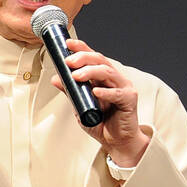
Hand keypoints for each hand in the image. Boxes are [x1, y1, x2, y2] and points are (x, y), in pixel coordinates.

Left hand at [49, 38, 146, 162]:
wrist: (116, 141)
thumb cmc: (101, 122)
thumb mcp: (80, 106)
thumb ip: (71, 92)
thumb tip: (56, 79)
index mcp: (102, 77)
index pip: (92, 58)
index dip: (81, 48)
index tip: (67, 44)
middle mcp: (113, 79)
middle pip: (100, 60)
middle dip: (83, 58)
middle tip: (69, 61)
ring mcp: (123, 87)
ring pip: (108, 72)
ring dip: (91, 72)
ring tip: (76, 76)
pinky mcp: (129, 100)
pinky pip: (117, 94)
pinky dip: (105, 92)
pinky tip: (95, 92)